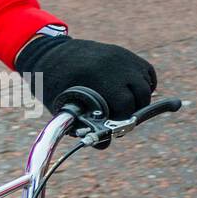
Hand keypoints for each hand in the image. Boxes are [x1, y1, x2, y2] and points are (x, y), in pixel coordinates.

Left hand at [16, 35, 157, 118]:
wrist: (49, 54)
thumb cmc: (52, 85)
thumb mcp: (65, 108)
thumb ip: (85, 125)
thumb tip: (105, 144)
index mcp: (97, 79)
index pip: (125, 105)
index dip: (123, 120)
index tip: (116, 128)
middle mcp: (114, 66)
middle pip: (141, 95)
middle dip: (134, 111)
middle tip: (122, 119)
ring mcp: (122, 57)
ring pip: (146, 84)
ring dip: (141, 99)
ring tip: (128, 107)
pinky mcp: (124, 54)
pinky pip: (147, 72)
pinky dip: (145, 84)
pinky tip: (134, 93)